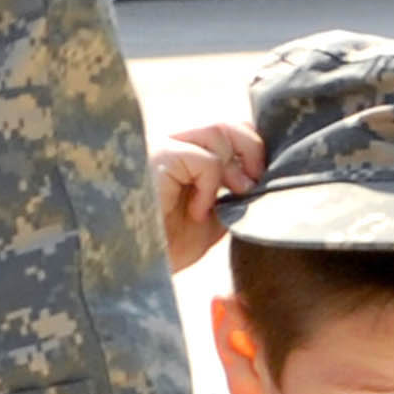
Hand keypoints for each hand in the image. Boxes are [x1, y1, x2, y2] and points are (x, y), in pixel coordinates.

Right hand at [152, 119, 264, 276]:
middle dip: (253, 150)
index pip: (225, 131)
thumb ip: (231, 195)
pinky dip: (211, 187)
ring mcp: (161, 147)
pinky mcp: (158, 156)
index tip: (260, 181)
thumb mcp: (209, 221)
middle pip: (226, 123)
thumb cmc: (162, 249)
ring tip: (233, 198)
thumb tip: (259, 179)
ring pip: (218, 132)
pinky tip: (197, 212)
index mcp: (181, 157)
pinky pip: (205, 160)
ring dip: (236, 168)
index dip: (251, 147)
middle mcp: (170, 144)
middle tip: (255, 185)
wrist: (134, 270)